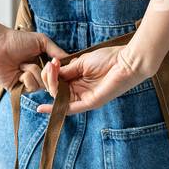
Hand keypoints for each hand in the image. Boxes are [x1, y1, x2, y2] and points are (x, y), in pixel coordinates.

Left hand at [0, 27, 67, 90]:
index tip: (57, 64)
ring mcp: (27, 84)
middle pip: (53, 83)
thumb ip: (56, 51)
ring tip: (22, 63)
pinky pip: (30, 88)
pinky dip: (25, 77)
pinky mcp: (17, 89)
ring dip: (33, 71)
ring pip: (41, 86)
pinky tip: (18, 70)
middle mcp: (37, 76)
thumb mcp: (42, 41)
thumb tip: (70, 59)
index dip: (60, 72)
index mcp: (44, 66)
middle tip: (42, 63)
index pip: (58, 75)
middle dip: (48, 72)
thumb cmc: (17, 40)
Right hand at [36, 45, 151, 115]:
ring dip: (52, 85)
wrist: (126, 61)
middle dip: (49, 78)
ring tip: (51, 71)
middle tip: (51, 65)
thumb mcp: (82, 62)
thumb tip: (52, 73)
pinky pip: (71, 109)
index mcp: (79, 81)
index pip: (58, 83)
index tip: (51, 62)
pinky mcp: (90, 102)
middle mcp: (80, 91)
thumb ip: (67, 70)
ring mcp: (85, 98)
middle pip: (57, 91)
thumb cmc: (109, 59)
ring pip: (60, 98)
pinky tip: (42, 108)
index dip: (51, 74)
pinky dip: (56, 109)